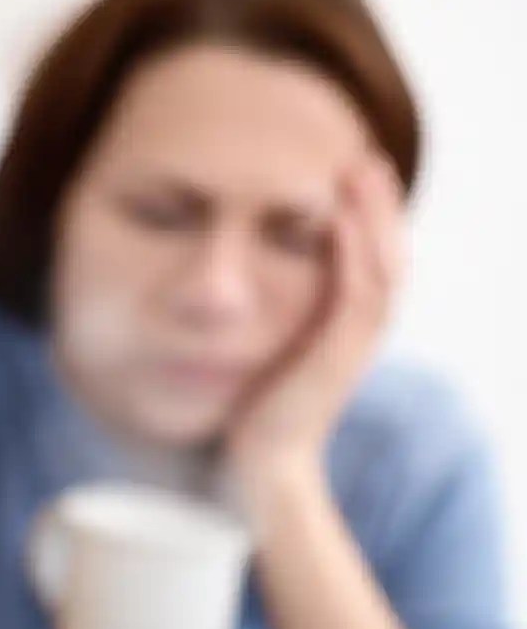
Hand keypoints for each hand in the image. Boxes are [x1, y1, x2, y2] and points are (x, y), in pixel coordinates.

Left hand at [226, 154, 404, 508]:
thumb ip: (271, 319)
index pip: (372, 261)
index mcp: (344, 329)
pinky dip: (352, 259)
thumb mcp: (264, 350)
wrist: (257, 469)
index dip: (369, 216)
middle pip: (388, 257)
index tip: (353, 170)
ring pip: (381, 272)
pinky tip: (337, 223)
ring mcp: (350, 349)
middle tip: (366, 158)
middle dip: (379, 206)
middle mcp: (356, 335)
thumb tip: (240, 276)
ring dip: (371, 220)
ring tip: (359, 175)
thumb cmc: (253, 410)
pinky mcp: (333, 363)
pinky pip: (355, 301)